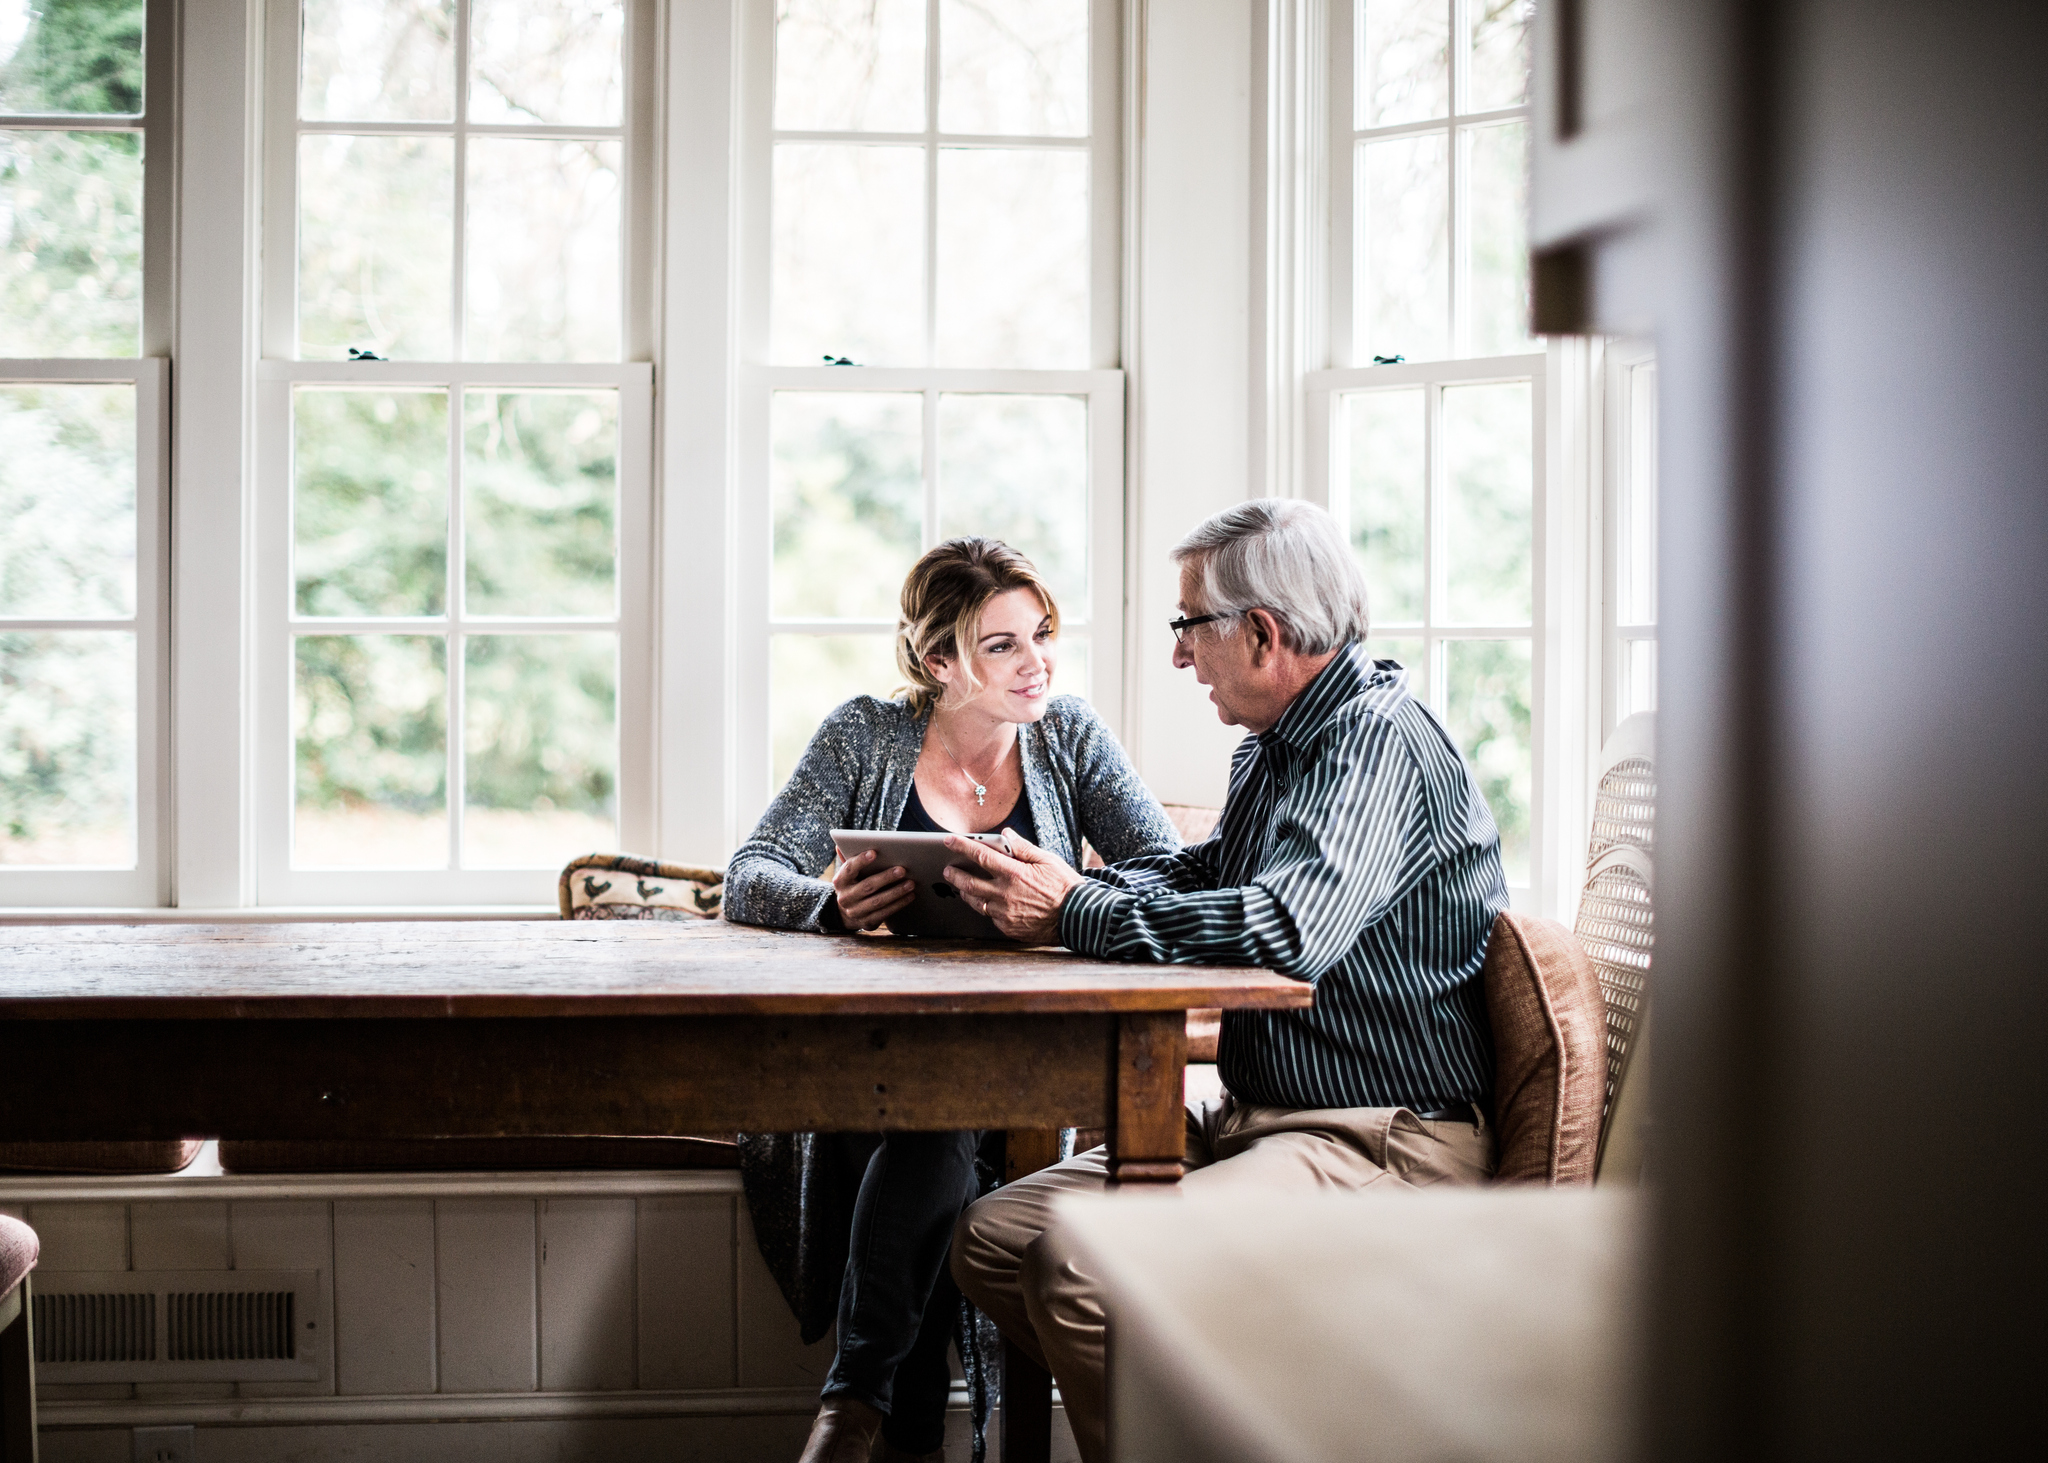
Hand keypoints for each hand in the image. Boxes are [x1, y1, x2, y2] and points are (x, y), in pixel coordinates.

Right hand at [830, 848, 914, 931]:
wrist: (846, 913)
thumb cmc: (853, 884)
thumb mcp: (849, 873)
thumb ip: (849, 858)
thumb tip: (842, 842)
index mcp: (840, 881)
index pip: (849, 868)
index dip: (861, 860)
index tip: (874, 852)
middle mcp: (845, 897)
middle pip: (867, 886)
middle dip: (886, 877)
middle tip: (903, 870)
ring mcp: (855, 912)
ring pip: (878, 901)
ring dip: (896, 892)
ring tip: (911, 883)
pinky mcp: (867, 922)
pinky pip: (885, 913)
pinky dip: (899, 904)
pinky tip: (910, 896)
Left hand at [941, 832, 1084, 943]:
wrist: (1078, 918)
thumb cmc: (1065, 886)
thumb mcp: (1047, 860)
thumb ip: (1023, 848)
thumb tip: (1005, 834)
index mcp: (1014, 873)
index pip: (980, 856)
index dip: (962, 846)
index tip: (948, 840)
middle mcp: (1005, 894)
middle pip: (969, 883)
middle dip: (954, 874)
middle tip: (947, 869)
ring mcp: (1004, 913)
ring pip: (975, 902)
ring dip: (965, 892)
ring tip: (961, 887)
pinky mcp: (1008, 927)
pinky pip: (989, 916)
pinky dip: (984, 906)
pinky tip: (985, 901)